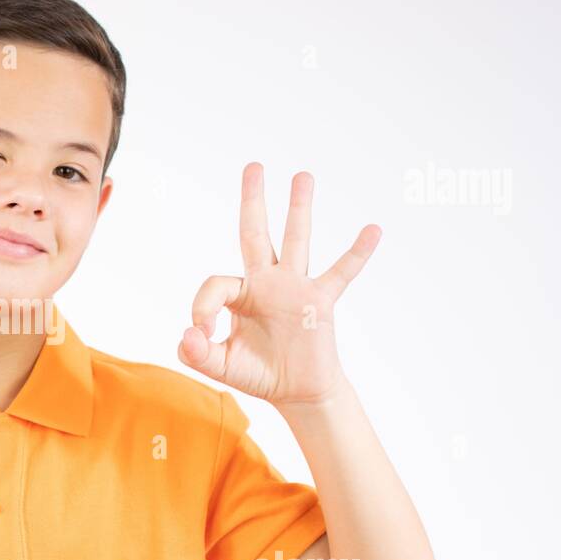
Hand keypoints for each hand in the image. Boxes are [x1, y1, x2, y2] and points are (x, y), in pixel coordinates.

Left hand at [177, 163, 378, 406]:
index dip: (202, 306)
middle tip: (254, 166)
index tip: (202, 333)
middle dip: (253, 200)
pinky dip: (357, 253)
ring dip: (299, 208)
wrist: (296, 393)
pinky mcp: (320, 302)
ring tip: (302, 176)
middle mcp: (266, 283)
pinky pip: (341, 273)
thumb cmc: (258, 374)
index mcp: (240, 294)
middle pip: (255, 233)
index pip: (216, 285)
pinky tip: (373, 229)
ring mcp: (295, 288)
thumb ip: (196, 353)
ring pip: (296, 240)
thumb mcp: (219, 366)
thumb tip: (187, 334)